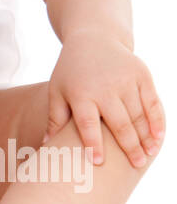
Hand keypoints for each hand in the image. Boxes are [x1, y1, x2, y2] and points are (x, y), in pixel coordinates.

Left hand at [43, 30, 165, 168]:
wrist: (93, 37)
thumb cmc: (71, 72)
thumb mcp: (58, 90)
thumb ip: (55, 117)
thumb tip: (45, 144)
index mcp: (80, 92)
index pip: (87, 123)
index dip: (92, 143)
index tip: (98, 162)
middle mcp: (104, 86)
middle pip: (119, 122)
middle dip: (128, 146)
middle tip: (135, 165)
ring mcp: (125, 80)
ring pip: (138, 115)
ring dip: (145, 137)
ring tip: (147, 156)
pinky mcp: (141, 74)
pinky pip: (152, 102)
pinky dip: (157, 120)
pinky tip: (158, 138)